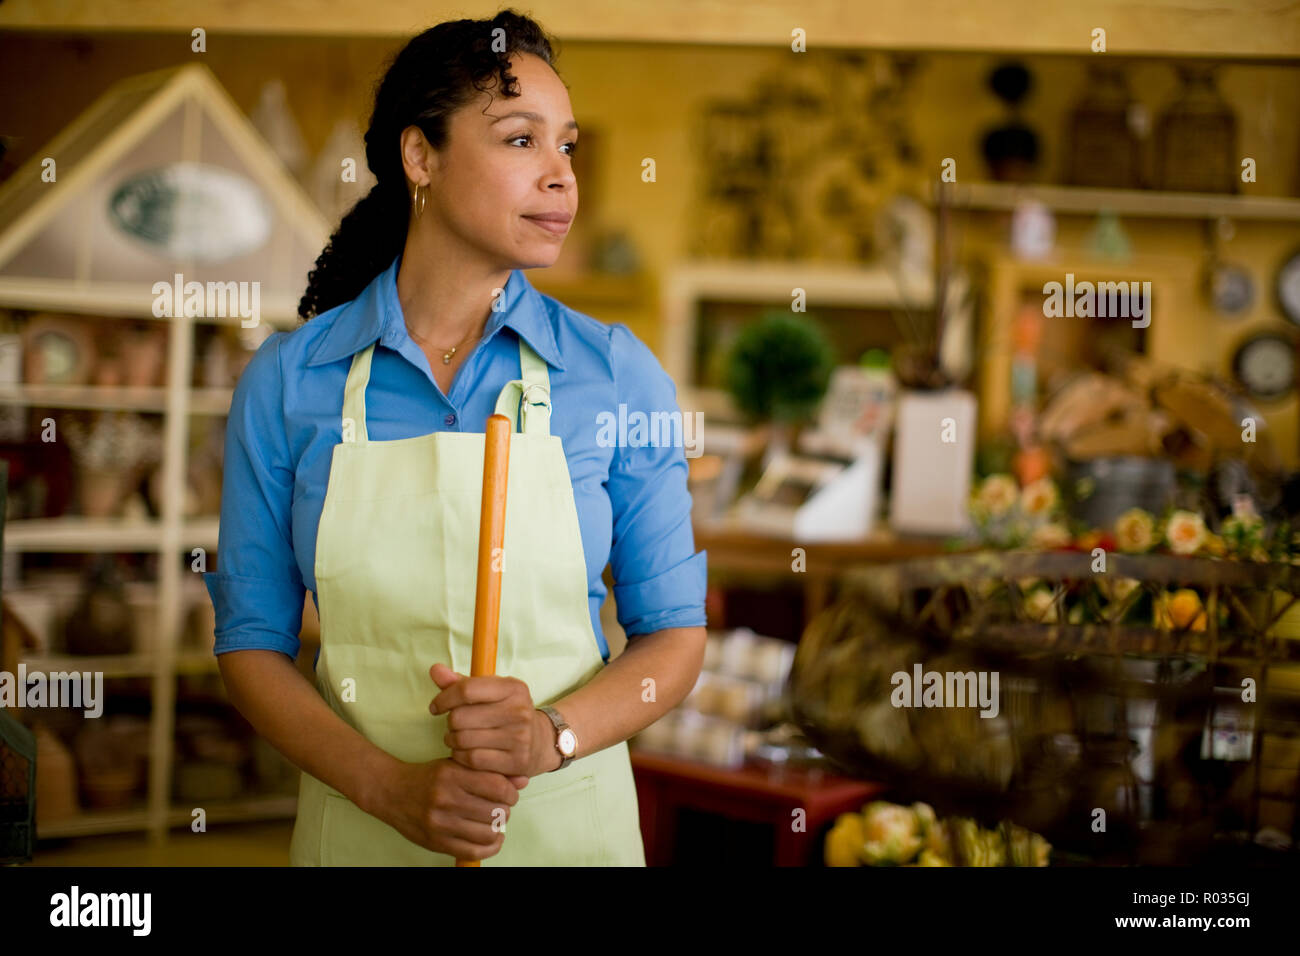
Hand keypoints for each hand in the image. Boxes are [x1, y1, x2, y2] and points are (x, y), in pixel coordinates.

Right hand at [373, 756, 521, 860]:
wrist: (392, 792)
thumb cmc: (430, 777)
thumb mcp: (458, 765)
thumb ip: (491, 771)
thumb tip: (524, 781)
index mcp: (452, 775)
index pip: (498, 787)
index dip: (511, 792)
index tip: (509, 793)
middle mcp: (446, 800)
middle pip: (496, 811)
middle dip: (506, 810)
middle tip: (502, 807)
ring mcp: (440, 824)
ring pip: (488, 833)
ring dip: (499, 828)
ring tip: (495, 821)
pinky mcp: (436, 842)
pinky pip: (474, 852)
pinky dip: (491, 847)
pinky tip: (493, 838)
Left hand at [429, 663, 554, 778]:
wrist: (541, 742)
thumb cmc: (507, 713)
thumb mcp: (490, 693)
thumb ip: (461, 682)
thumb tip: (435, 670)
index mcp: (513, 688)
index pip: (466, 689)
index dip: (443, 698)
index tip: (435, 707)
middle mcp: (519, 711)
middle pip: (460, 717)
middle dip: (450, 722)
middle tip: (454, 725)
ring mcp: (520, 738)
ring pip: (463, 739)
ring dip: (452, 740)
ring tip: (457, 738)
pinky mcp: (515, 761)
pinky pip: (472, 759)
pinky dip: (460, 756)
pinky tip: (463, 751)